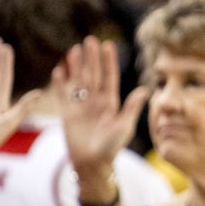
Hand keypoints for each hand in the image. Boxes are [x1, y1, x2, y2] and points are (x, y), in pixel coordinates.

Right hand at [56, 36, 147, 196]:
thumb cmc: (111, 148)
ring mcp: (81, 107)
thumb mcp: (124, 126)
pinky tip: (58, 71)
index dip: (108, 61)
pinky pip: (63, 96)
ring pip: (78, 81)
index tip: (107, 44)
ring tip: (73, 50)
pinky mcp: (68, 114)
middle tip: (89, 40)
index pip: (109, 77)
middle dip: (91, 58)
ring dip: (76, 66)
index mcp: (110, 102)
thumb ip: (132, 107)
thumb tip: (146, 89)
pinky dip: (60, 84)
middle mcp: (95, 102)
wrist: (92, 164)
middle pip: (92, 74)